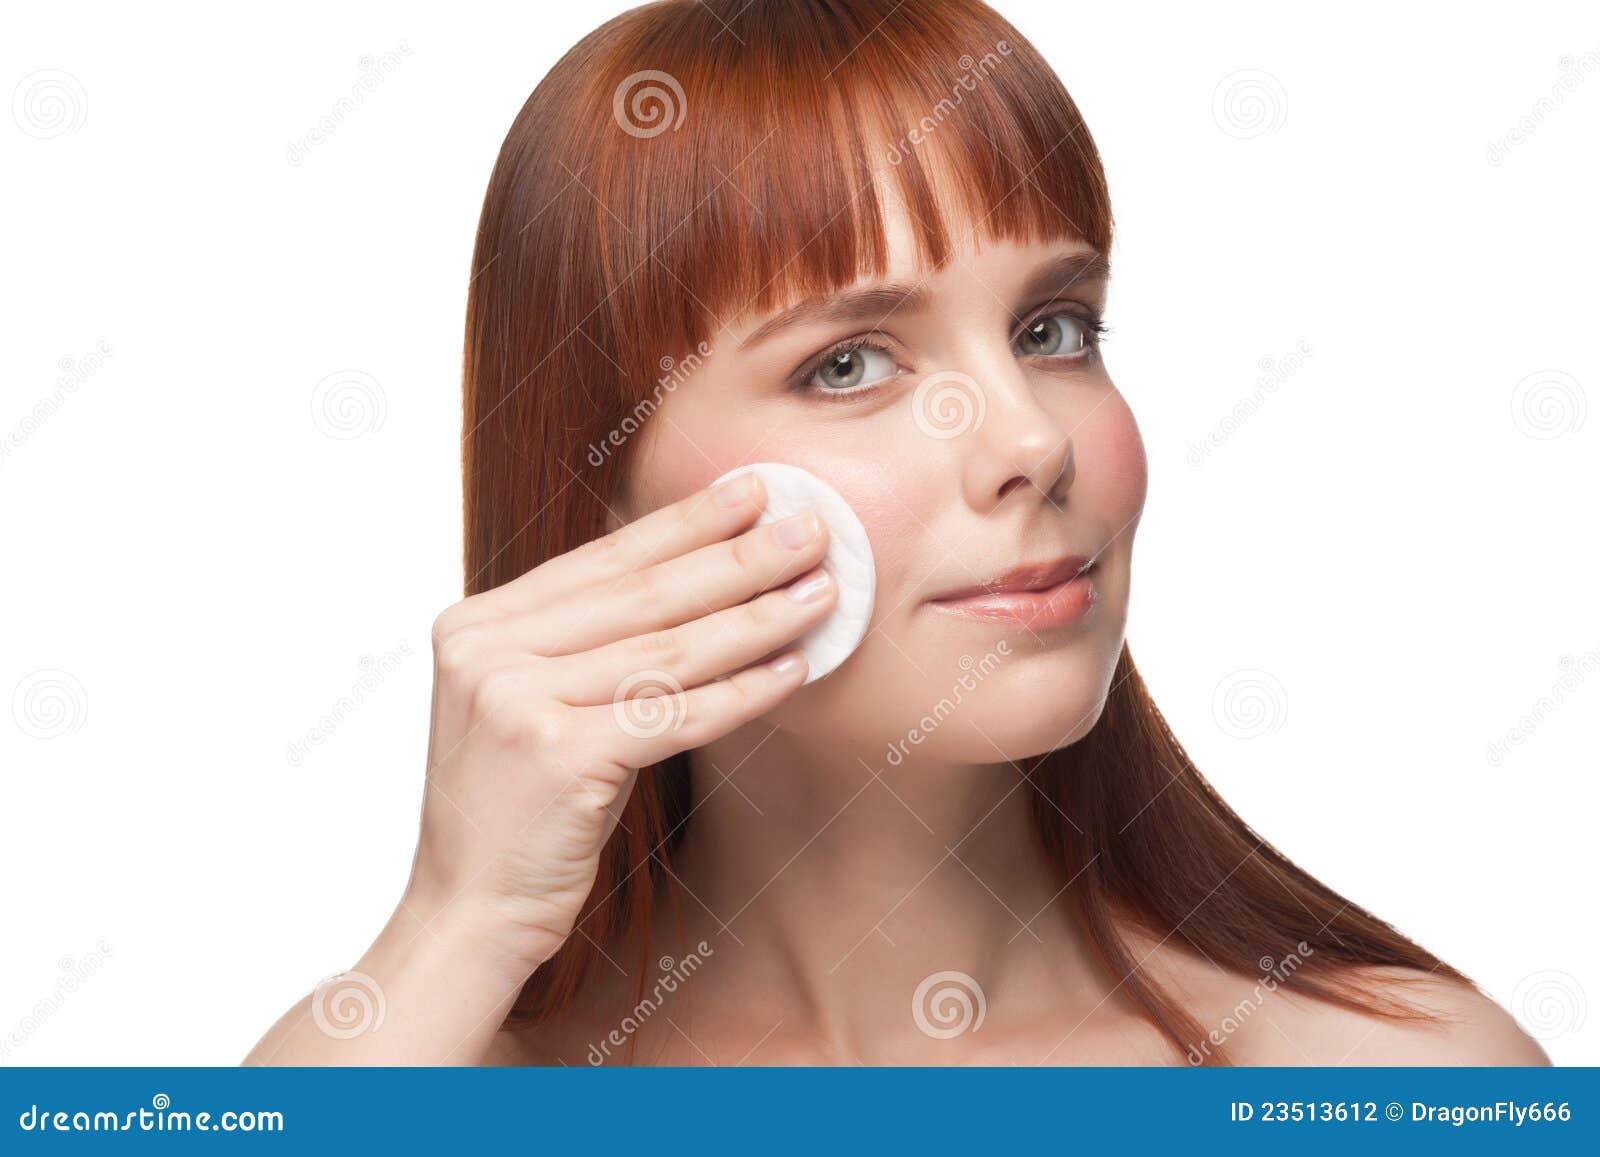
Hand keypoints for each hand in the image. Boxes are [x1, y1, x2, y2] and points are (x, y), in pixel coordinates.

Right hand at [405, 470, 834, 977]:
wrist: (466, 912)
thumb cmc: (516, 811)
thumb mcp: (526, 704)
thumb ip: (578, 641)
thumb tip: (691, 575)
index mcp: (475, 624)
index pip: (602, 561)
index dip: (684, 522)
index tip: (751, 488)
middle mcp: (486, 651)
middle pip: (641, 594)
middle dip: (737, 557)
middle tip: (810, 526)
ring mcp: (515, 700)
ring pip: (668, 650)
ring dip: (757, 618)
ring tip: (821, 593)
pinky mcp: (557, 755)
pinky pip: (676, 713)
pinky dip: (743, 692)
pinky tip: (793, 670)